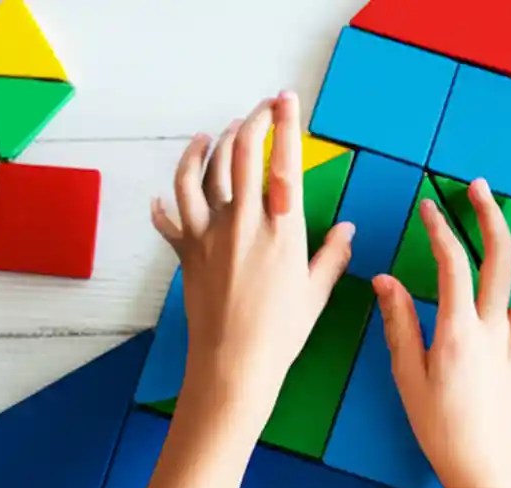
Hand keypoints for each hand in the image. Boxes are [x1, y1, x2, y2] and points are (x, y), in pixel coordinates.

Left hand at [150, 92, 353, 425]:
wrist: (233, 364)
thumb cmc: (280, 333)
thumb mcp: (316, 292)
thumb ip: (333, 255)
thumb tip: (348, 229)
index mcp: (281, 228)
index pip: (283, 160)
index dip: (285, 122)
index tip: (287, 100)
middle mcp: (242, 221)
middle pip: (239, 151)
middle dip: (250, 120)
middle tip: (259, 109)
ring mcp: (209, 234)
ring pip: (197, 172)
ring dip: (203, 147)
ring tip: (210, 136)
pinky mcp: (186, 253)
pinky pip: (169, 219)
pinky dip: (163, 204)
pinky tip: (162, 197)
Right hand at [373, 179, 510, 487]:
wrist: (484, 465)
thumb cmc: (441, 428)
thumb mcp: (407, 376)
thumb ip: (399, 324)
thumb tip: (385, 282)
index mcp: (460, 334)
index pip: (452, 266)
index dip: (440, 231)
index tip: (428, 208)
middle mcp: (496, 331)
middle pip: (503, 260)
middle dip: (491, 217)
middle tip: (479, 189)